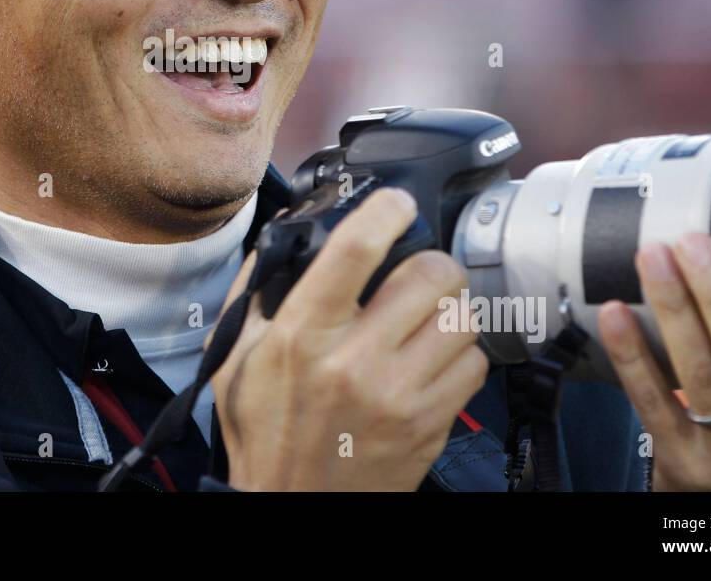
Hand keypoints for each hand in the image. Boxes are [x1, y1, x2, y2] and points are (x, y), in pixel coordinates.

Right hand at [210, 188, 489, 490]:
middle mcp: (355, 363)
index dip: (384, 210)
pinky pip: (475, 365)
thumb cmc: (264, 432)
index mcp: (302, 336)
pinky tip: (433, 358)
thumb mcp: (236, 358)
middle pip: (431, 274)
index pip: (355, 251)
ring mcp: (399, 397)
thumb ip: (257, 291)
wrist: (290, 507)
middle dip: (429, 262)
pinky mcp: (430, 425)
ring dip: (448, 308)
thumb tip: (285, 235)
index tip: (394, 203)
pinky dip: (461, 353)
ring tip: (425, 317)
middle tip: (416, 271)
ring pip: (463, 317)